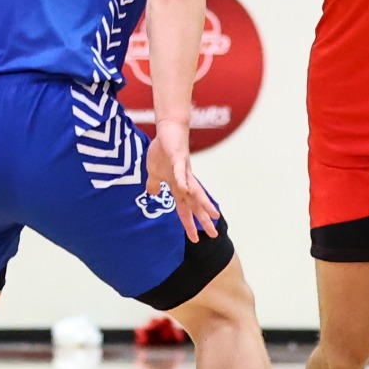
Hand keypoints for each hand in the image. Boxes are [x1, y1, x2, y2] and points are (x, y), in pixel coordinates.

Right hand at [145, 120, 219, 243]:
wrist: (169, 130)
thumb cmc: (163, 150)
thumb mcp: (154, 172)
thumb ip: (155, 184)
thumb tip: (154, 194)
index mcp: (178, 185)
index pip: (185, 208)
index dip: (190, 223)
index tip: (196, 238)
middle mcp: (185, 181)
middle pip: (196, 203)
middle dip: (204, 219)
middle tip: (215, 234)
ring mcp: (183, 170)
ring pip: (195, 190)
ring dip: (203, 203)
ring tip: (213, 215)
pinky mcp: (178, 158)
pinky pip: (180, 171)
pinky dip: (183, 180)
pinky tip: (186, 189)